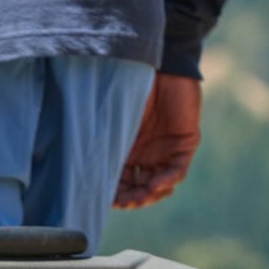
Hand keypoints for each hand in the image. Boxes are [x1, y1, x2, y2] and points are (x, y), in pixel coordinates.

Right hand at [115, 74, 203, 209]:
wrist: (164, 64)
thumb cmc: (135, 85)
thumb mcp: (114, 117)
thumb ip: (104, 141)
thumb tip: (83, 170)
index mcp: (126, 149)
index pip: (120, 181)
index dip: (114, 194)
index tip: (105, 201)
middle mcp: (145, 155)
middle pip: (138, 188)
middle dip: (132, 199)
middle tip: (125, 203)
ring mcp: (165, 152)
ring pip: (158, 184)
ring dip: (149, 194)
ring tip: (140, 197)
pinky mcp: (184, 145)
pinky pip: (177, 170)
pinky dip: (166, 180)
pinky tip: (155, 185)